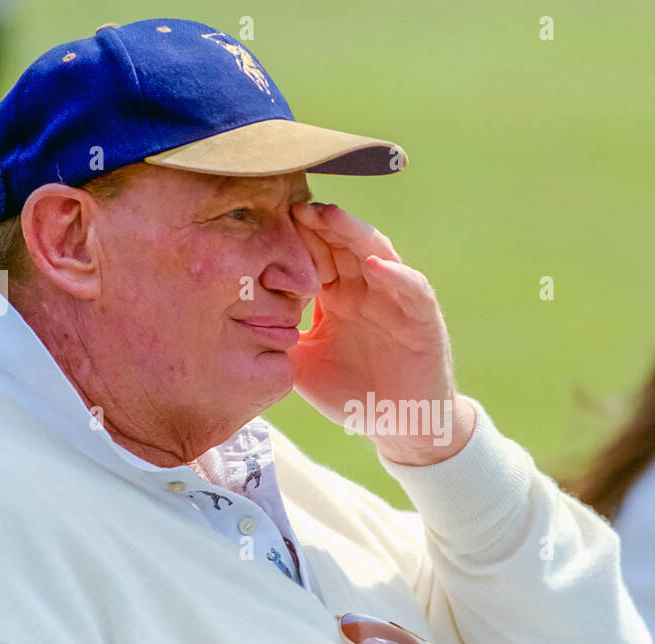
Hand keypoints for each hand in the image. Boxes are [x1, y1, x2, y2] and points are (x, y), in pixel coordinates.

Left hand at [289, 202, 474, 465]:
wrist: (399, 426)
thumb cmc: (352, 393)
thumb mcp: (302, 364)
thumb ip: (276, 339)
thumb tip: (230, 319)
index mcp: (338, 296)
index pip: (317, 255)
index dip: (297, 237)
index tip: (267, 220)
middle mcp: (367, 289)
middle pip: (343, 244)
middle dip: (321, 223)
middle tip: (292, 206)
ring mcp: (397, 299)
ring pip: (377, 253)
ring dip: (354, 233)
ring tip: (329, 216)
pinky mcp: (423, 318)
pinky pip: (413, 289)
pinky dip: (396, 276)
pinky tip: (374, 266)